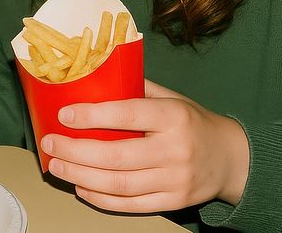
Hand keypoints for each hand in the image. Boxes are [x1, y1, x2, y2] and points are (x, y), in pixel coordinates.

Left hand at [42, 79, 249, 212]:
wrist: (232, 158)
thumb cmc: (193, 122)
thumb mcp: (172, 98)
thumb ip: (136, 88)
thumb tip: (93, 76)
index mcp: (173, 116)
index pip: (126, 115)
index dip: (92, 116)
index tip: (64, 114)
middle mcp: (175, 150)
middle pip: (116, 156)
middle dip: (75, 151)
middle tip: (49, 143)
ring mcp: (175, 180)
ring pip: (119, 184)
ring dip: (81, 176)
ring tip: (57, 165)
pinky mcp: (174, 202)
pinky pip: (130, 205)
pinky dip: (101, 198)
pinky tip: (81, 187)